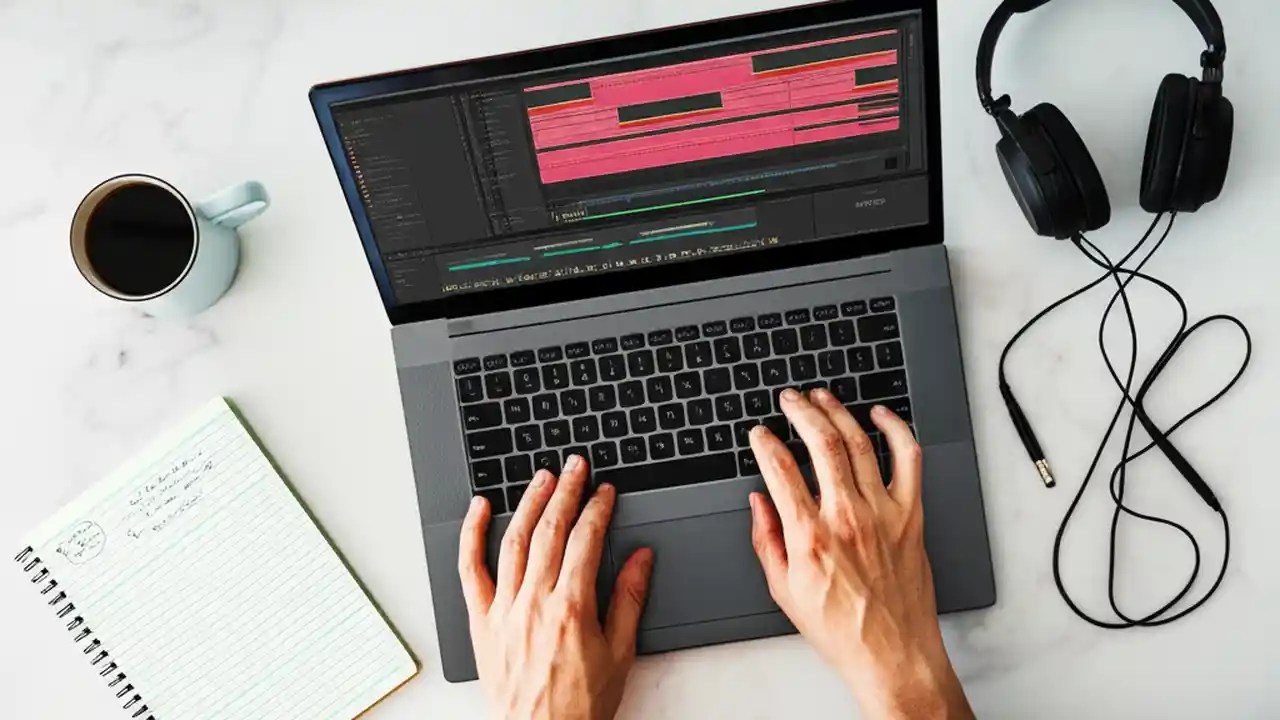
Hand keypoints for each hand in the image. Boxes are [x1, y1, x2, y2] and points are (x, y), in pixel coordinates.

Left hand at [458, 455, 653, 719]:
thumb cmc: (579, 705)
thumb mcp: (619, 653)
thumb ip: (629, 599)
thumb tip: (641, 558)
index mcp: (571, 608)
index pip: (586, 541)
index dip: (598, 510)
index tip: (606, 492)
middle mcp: (534, 603)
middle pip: (550, 531)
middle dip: (567, 493)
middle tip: (576, 467)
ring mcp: (503, 610)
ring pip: (513, 541)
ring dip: (529, 503)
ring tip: (542, 479)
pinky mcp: (481, 621)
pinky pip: (470, 569)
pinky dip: (472, 534)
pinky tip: (479, 508)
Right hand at [748, 388, 972, 719]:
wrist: (892, 654)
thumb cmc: (840, 629)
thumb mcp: (783, 590)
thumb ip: (765, 540)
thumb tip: (758, 501)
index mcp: (809, 537)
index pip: (780, 469)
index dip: (765, 443)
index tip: (759, 433)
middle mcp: (846, 517)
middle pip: (821, 442)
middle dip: (800, 411)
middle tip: (789, 400)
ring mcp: (883, 512)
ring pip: (859, 442)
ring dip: (837, 411)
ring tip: (823, 398)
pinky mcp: (911, 515)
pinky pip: (909, 458)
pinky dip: (896, 429)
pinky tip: (881, 416)